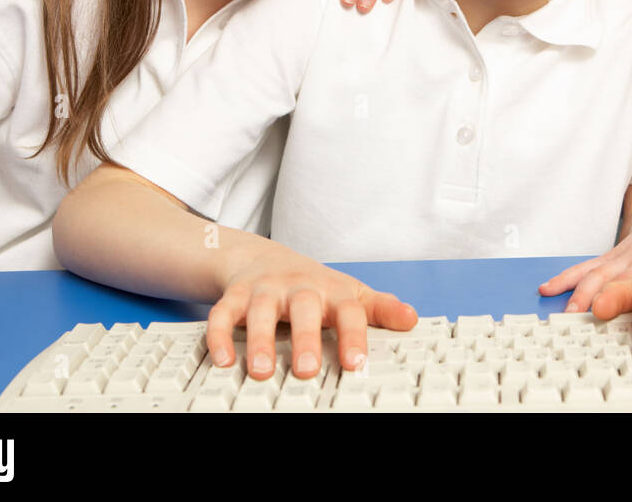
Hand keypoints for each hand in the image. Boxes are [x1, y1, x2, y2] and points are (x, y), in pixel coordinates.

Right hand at [209, 247, 416, 380]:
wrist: (265, 258)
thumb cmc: (315, 286)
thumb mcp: (351, 294)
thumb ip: (380, 309)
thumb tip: (412, 319)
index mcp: (332, 291)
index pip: (348, 311)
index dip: (353, 336)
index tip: (356, 364)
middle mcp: (298, 288)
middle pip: (303, 308)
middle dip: (305, 339)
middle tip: (307, 370)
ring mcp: (266, 290)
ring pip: (260, 311)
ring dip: (260, 341)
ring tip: (262, 372)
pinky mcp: (236, 295)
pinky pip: (223, 312)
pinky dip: (219, 335)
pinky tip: (222, 360)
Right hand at [538, 197, 631, 312]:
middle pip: (621, 281)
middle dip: (606, 301)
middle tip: (593, 320)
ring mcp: (622, 257)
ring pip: (598, 274)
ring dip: (581, 292)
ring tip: (567, 312)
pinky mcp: (610, 258)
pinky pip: (585, 267)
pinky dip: (566, 278)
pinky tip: (547, 289)